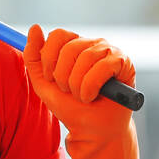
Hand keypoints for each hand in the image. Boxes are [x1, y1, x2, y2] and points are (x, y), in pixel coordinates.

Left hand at [23, 25, 139, 158]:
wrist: (91, 130)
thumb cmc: (70, 107)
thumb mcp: (44, 83)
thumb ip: (34, 57)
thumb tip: (34, 28)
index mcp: (74, 46)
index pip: (58, 35)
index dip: (49, 58)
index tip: (51, 78)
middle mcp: (92, 44)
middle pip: (69, 46)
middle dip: (62, 76)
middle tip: (68, 91)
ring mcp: (110, 51)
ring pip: (85, 58)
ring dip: (77, 85)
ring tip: (82, 96)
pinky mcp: (124, 62)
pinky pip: (103, 67)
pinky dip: (91, 87)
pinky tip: (94, 96)